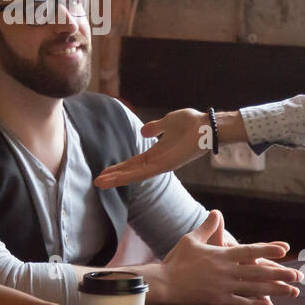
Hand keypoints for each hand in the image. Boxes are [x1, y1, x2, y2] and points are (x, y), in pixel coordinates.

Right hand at [94, 108, 211, 188]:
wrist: (207, 125)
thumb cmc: (192, 123)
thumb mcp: (168, 121)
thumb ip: (155, 127)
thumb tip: (143, 131)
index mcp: (157, 153)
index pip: (134, 163)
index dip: (120, 167)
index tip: (105, 171)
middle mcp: (158, 162)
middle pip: (132, 171)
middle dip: (115, 177)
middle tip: (97, 182)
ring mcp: (162, 165)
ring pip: (135, 175)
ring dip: (117, 179)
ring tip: (100, 183)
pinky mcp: (166, 165)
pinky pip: (144, 172)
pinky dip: (129, 176)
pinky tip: (117, 178)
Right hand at [159, 211, 297, 304]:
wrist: (164, 283)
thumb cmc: (176, 260)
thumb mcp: (191, 239)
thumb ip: (208, 227)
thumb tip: (217, 212)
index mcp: (221, 255)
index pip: (249, 251)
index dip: (268, 250)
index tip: (284, 249)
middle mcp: (226, 271)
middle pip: (258, 273)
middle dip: (281, 274)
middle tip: (299, 276)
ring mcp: (224, 287)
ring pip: (255, 289)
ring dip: (276, 290)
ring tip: (292, 291)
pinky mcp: (218, 300)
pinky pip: (241, 304)